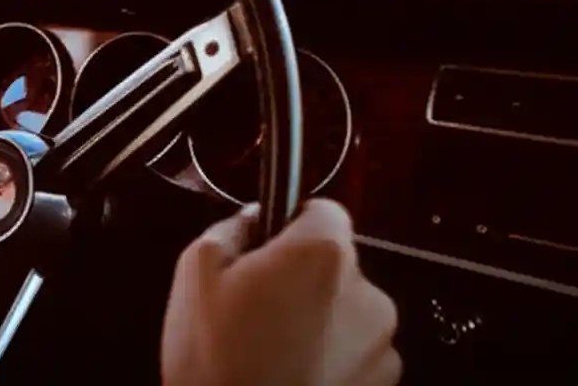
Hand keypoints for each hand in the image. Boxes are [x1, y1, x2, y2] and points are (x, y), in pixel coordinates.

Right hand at [161, 199, 399, 385]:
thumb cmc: (213, 355)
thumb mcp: (195, 273)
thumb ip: (231, 229)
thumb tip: (255, 219)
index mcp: (322, 253)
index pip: (323, 209)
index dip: (291, 224)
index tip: (264, 250)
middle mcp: (367, 292)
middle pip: (336, 263)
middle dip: (303, 276)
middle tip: (257, 307)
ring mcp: (382, 343)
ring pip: (347, 309)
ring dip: (321, 318)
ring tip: (274, 349)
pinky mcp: (383, 383)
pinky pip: (357, 351)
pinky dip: (332, 356)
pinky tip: (294, 374)